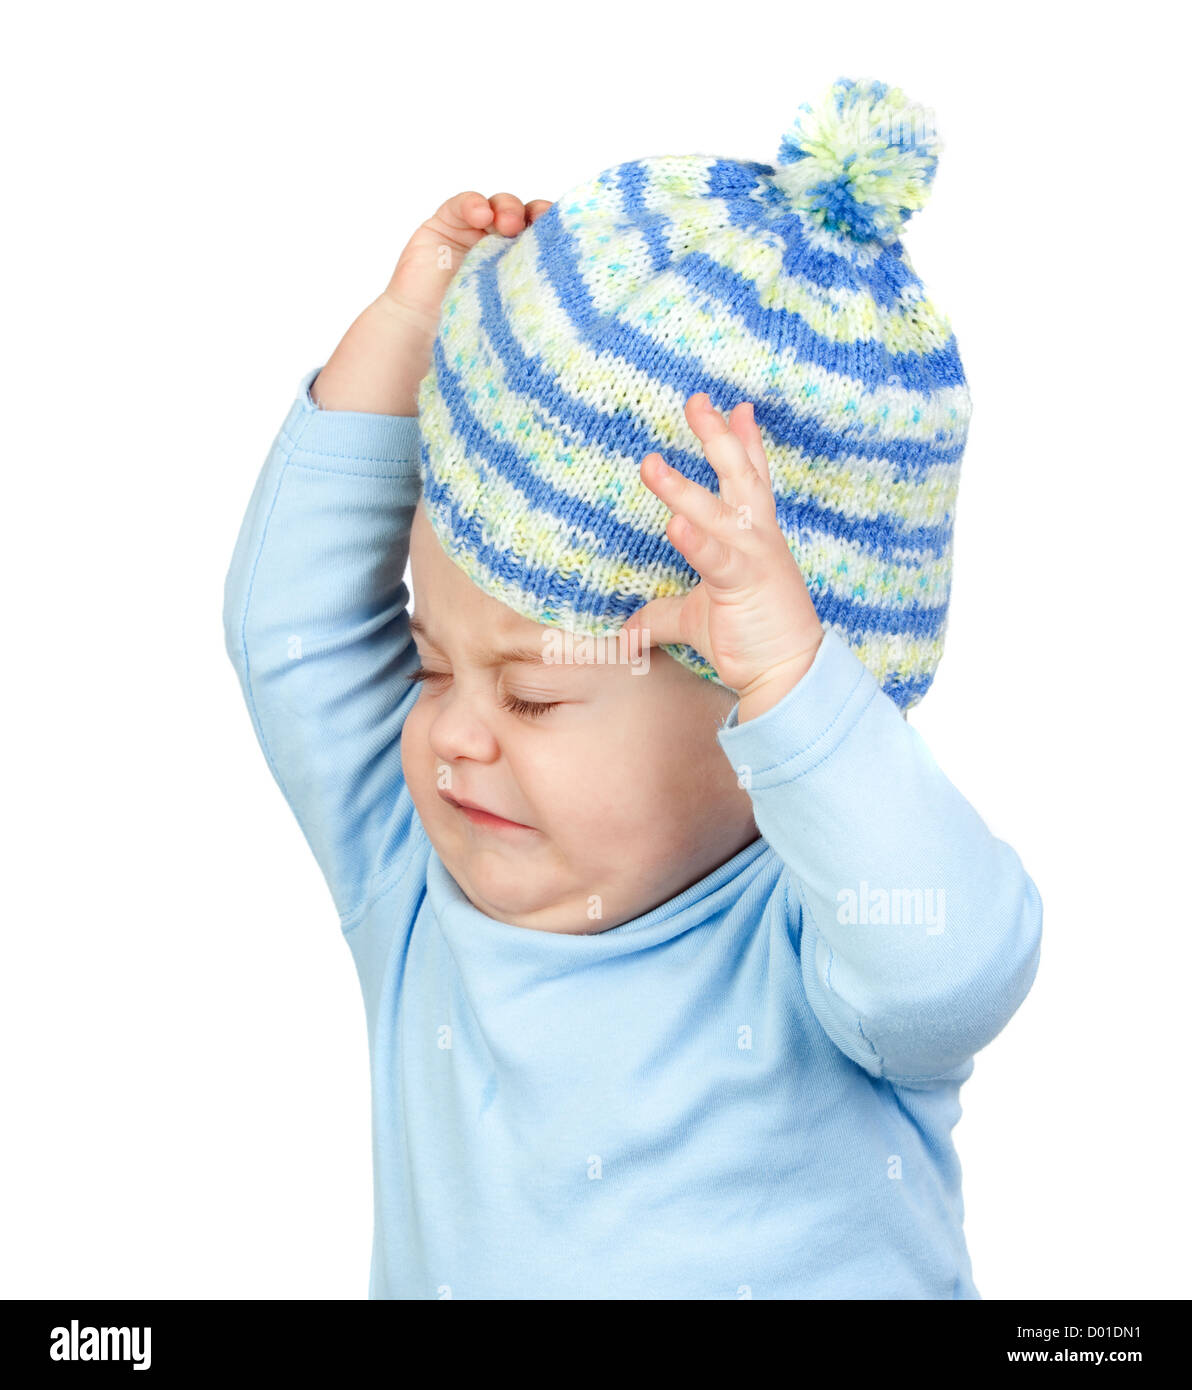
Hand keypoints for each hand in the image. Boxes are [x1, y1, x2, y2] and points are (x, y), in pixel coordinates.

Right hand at [312, 191, 550, 414]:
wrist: (418, 342)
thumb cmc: (466, 338)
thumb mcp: (513, 319)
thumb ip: (536, 298)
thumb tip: (577, 293)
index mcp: (524, 270)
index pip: (549, 240)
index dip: (560, 232)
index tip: (570, 236)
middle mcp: (501, 249)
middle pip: (528, 217)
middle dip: (538, 214)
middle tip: (541, 223)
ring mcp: (473, 234)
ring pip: (498, 205)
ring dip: (508, 208)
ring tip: (508, 223)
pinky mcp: (445, 225)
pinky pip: (462, 204)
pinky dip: (473, 203)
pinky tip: (480, 214)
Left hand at [619, 393, 824, 722]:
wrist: (788, 673)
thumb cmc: (750, 637)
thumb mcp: (696, 618)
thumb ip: (661, 615)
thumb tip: (626, 629)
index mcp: (755, 535)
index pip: (751, 478)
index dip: (744, 441)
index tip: (736, 406)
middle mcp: (759, 537)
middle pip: (738, 475)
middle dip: (717, 437)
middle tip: (697, 401)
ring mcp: (754, 558)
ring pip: (718, 513)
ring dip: (683, 488)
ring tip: (650, 464)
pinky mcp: (746, 585)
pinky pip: (718, 559)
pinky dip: (697, 541)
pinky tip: (674, 523)